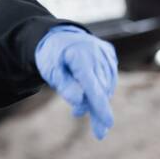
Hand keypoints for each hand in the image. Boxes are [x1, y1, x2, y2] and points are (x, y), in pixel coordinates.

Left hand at [35, 25, 117, 139]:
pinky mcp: (110, 54)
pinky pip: (109, 77)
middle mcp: (97, 53)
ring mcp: (105, 53)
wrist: (58, 34)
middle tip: (83, 119)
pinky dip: (101, 87)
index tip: (108, 124)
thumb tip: (78, 102)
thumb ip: (63, 85)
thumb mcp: (50, 69)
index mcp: (80, 57)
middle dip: (93, 107)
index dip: (99, 106)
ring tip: (78, 103)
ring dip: (96, 98)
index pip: (92, 87)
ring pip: (107, 86)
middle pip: (100, 90)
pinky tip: (90, 89)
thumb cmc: (52, 54)